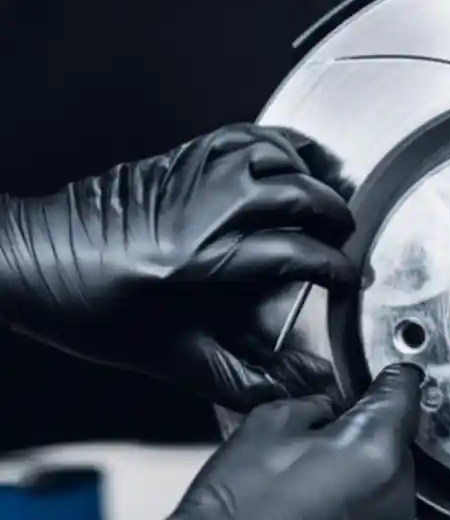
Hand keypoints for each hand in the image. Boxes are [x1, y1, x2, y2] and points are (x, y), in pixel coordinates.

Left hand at [0, 123, 358, 410]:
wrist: (26, 261)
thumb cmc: (87, 307)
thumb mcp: (170, 357)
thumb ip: (246, 376)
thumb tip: (305, 384)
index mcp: (204, 260)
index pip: (298, 253)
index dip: (335, 268)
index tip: (348, 280)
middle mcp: (204, 209)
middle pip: (299, 195)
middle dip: (335, 216)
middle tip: (345, 237)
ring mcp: (193, 174)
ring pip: (277, 155)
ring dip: (312, 174)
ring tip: (326, 196)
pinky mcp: (180, 156)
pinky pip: (244, 135)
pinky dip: (278, 144)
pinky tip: (286, 162)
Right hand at [160, 363, 423, 519]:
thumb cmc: (238, 510)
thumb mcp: (269, 425)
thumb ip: (315, 407)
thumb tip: (330, 409)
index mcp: (375, 449)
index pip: (405, 395)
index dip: (392, 383)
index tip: (388, 381)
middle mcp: (398, 495)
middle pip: (398, 448)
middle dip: (369, 443)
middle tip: (323, 450)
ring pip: (391, 491)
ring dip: (366, 486)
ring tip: (314, 495)